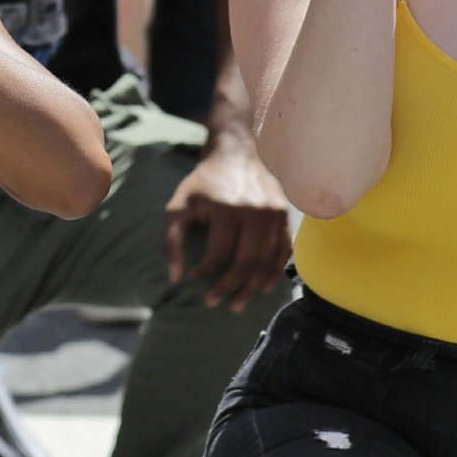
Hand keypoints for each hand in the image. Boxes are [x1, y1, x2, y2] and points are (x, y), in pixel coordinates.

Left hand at [164, 138, 292, 311]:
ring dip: (253, 287)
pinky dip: (274, 273)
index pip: (221, 254)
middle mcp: (255, 212)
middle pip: (246, 263)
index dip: (207, 272)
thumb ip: (172, 241)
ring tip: (238, 304)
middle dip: (231, 288)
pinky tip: (263, 288)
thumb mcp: (179, 205)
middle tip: (216, 303)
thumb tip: (176, 279)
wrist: (236, 153)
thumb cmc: (203, 183)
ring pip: (267, 262)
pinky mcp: (284, 215)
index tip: (196, 279)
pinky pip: (284, 252)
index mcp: (226, 209)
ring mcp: (273, 214)